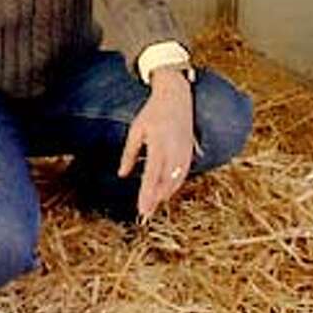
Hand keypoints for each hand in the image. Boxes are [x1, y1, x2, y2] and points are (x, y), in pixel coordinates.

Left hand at [118, 68, 193, 219]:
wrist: (177, 98)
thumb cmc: (153, 113)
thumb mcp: (136, 130)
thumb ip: (130, 154)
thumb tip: (122, 174)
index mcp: (159, 144)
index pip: (152, 175)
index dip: (147, 194)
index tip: (141, 209)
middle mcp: (174, 150)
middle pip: (165, 182)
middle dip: (154, 199)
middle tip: (144, 214)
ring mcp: (184, 152)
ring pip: (176, 181)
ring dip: (164, 194)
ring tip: (152, 206)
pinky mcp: (190, 152)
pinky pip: (183, 174)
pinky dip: (174, 185)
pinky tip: (165, 192)